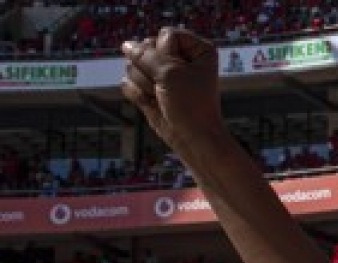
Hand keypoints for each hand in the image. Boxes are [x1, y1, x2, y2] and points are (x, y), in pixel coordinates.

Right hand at [121, 28, 222, 149]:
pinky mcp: (149, 87)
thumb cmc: (190, 105)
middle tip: (170, 88)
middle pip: (146, 47)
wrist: (191, 138)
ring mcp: (162, 73)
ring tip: (163, 97)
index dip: (166, 53)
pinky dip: (138, 95)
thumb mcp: (170, 73)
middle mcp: (179, 58)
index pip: (166, 34)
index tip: (180, 73)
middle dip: (152, 70)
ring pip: (133, 65)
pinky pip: (128, 81)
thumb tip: (126, 45)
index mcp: (196, 49)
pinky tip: (153, 104)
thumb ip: (145, 54)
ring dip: (145, 84)